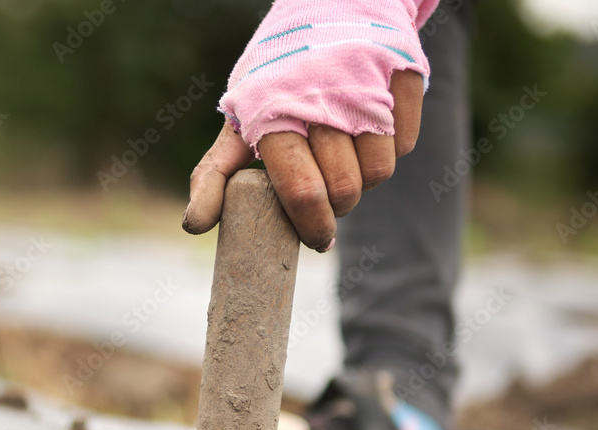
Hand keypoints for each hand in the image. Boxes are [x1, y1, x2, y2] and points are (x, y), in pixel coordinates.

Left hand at [183, 70, 423, 251]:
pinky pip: (403, 144)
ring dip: (363, 178)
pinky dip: (387, 148)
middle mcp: (320, 94)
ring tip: (342, 156)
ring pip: (377, 172)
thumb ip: (215, 172)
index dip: (312, 224)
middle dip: (337, 208)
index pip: (300, 189)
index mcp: (273, 110)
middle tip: (327, 197)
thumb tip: (194, 225)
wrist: (327, 8)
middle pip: (344, 189)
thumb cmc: (276, 81)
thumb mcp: (241, 118)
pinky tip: (366, 129)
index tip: (317, 239)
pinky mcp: (401, 76)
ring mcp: (366, 84)